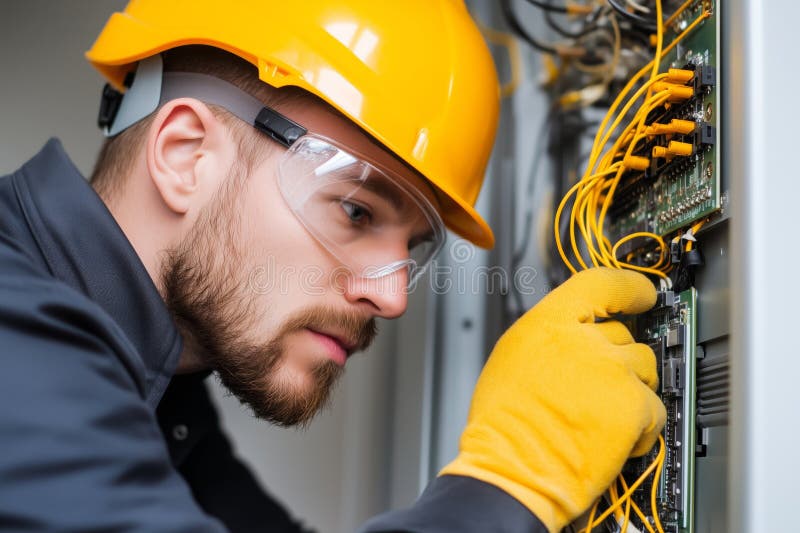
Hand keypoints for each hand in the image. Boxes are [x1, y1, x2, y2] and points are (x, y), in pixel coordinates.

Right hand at [440, 268, 665, 531]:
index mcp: (548, 322)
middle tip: (597, 387)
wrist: (513, 470)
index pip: (601, 283)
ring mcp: (612, 370)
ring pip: (645, 368)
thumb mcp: (512, 359)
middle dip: (616, 360)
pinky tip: (611, 437)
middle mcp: (583, 339)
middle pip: (624, 334)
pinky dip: (641, 426)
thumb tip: (579, 334)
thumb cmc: (504, 425)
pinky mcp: (634, 405)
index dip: (628, 287)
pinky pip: (656, 408)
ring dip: (631, 390)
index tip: (642, 293)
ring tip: (601, 416)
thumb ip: (551, 337)